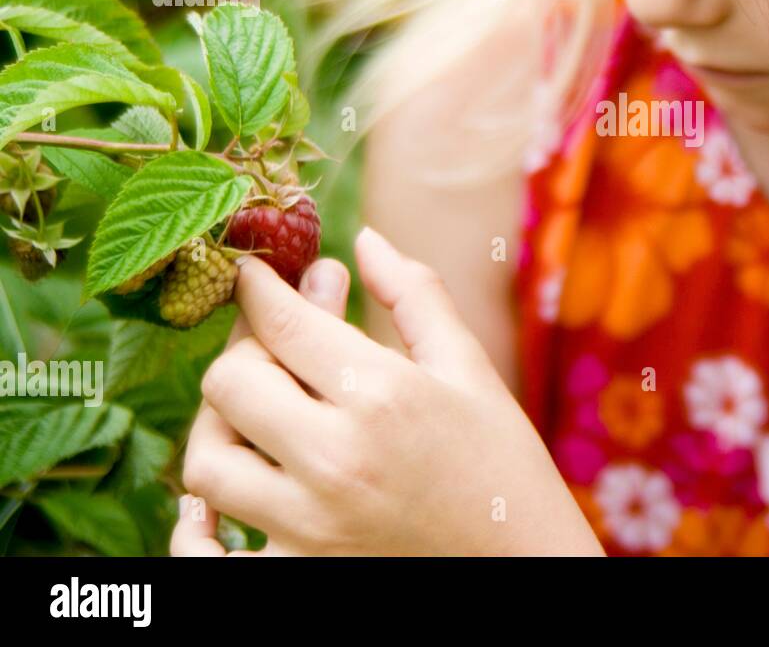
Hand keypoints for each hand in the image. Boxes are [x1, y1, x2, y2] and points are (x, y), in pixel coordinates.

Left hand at [171, 227, 602, 555]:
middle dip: (244, 347)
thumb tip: (364, 238)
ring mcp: (309, 527)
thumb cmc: (503, 462)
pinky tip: (208, 504)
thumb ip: (415, 295)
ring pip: (206, 462)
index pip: (282, 322)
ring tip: (254, 412)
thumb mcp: (470, 368)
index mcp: (382, 395)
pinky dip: (195, 530)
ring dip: (219, 426)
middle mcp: (334, 459)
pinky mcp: (298, 577)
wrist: (525, 565)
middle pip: (230, 383)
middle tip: (270, 339)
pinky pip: (208, 557)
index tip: (252, 273)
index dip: (257, 286)